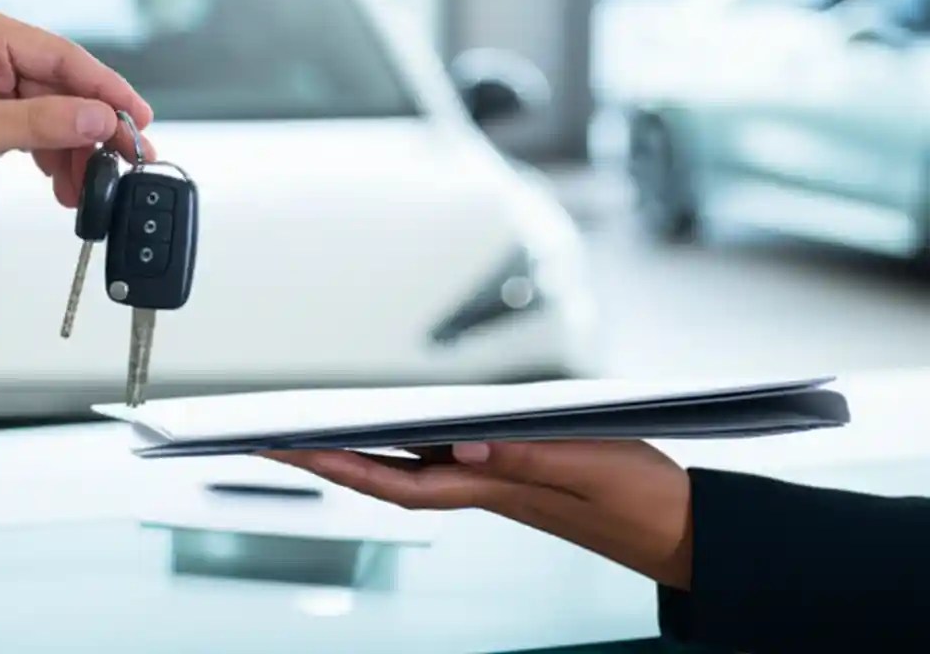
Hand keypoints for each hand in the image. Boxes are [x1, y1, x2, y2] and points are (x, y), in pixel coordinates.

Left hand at [0, 3, 155, 258]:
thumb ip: (40, 123)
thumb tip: (97, 118)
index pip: (62, 57)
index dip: (106, 89)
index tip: (137, 119)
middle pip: (68, 88)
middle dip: (96, 129)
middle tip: (128, 159)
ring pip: (61, 117)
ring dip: (79, 153)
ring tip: (92, 186)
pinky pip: (43, 136)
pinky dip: (59, 162)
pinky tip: (67, 185)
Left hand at [266, 441, 693, 589]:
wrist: (684, 530)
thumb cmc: (643, 502)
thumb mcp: (591, 467)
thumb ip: (528, 455)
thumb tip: (464, 443)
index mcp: (495, 489)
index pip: (398, 481)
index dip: (341, 463)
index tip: (291, 445)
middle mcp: (485, 488)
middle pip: (390, 475)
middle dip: (329, 456)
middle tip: (276, 437)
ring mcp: (497, 485)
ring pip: (412, 469)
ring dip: (362, 451)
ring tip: (318, 430)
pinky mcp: (515, 478)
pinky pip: (445, 461)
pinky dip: (409, 445)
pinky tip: (399, 432)